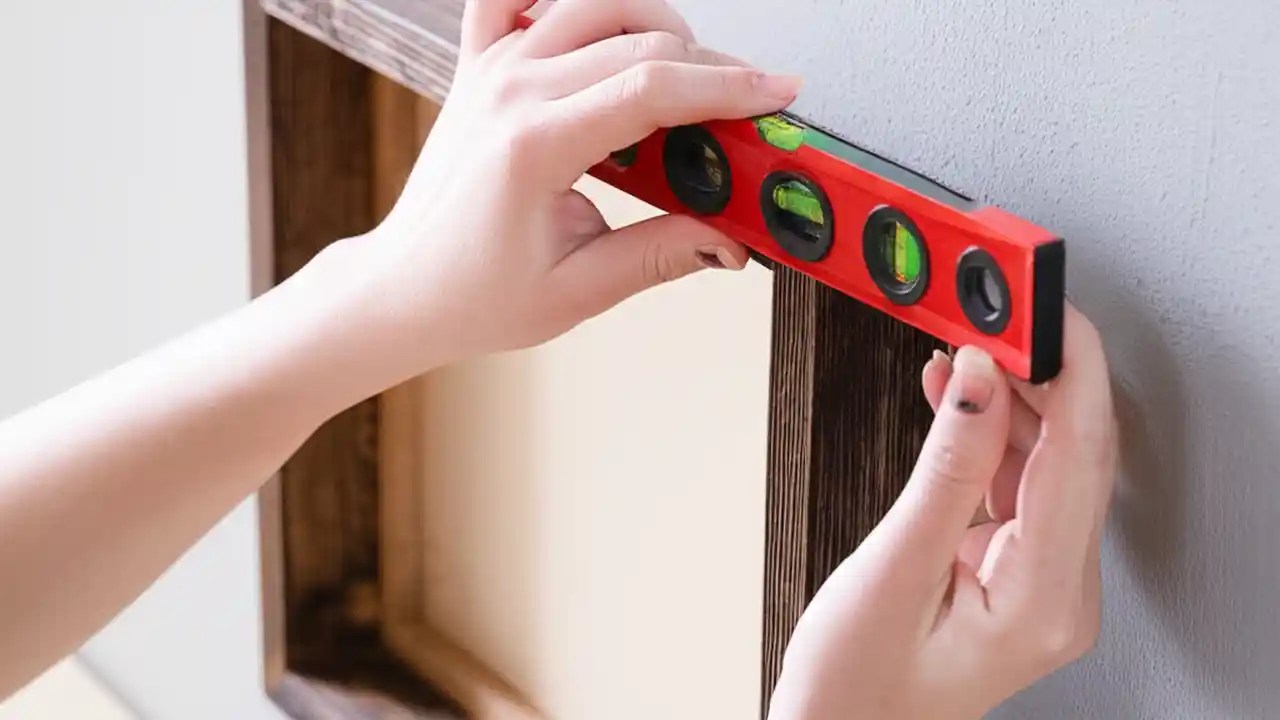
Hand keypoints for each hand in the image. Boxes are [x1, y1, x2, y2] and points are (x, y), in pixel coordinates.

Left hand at [310, 0, 801, 378]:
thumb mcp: (580, 289)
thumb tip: (730, 239)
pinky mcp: (481, 66)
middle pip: (640, 41)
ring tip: (685, 74)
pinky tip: (596, 18)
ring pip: (596, 2)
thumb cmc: (473, 293)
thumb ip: (662, 255)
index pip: (653, 88)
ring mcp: (494, 69)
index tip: (776, 94)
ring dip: (656, 24)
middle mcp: (512, 91)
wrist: (406, 288)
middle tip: (745, 109)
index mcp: (535, 145)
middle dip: (710, 68)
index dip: (728, 87)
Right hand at [768, 305, 1118, 719]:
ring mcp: (1038, 582)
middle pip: (1076, 452)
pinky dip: (989, 434)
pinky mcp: (1011, 569)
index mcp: (1045, 600)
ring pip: (1047, 461)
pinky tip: (957, 400)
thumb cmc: (856, 684)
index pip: (1083, 455)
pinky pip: (1016, 483)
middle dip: (1040, 373)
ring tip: (964, 346)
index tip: (1044, 309)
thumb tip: (980, 380)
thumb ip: (947, 468)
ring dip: (1009, 399)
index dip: (1070, 368)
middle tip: (997, 311)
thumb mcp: (896, 567)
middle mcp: (1058, 592)